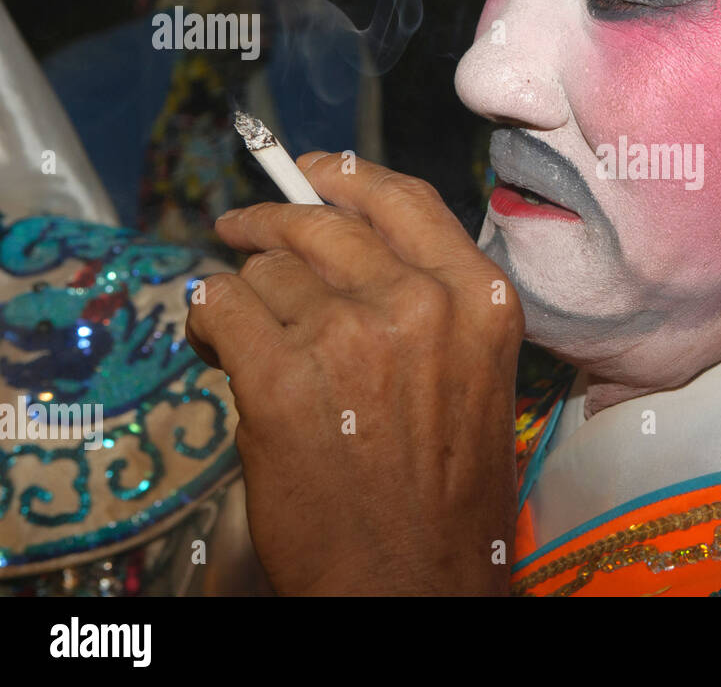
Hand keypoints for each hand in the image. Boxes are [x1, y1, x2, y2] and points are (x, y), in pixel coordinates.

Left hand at [185, 152, 523, 594]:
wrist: (416, 581)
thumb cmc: (448, 491)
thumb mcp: (475, 377)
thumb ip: (431, 305)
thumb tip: (348, 256)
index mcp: (480, 299)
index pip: (403, 200)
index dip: (346, 178)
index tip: (311, 174)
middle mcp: (420, 303)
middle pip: (323, 224)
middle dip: (272, 222)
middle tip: (240, 230)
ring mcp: (349, 337)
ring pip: (266, 272)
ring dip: (245, 293)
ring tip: (239, 329)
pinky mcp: (280, 380)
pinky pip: (220, 309)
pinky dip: (206, 322)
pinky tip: (213, 344)